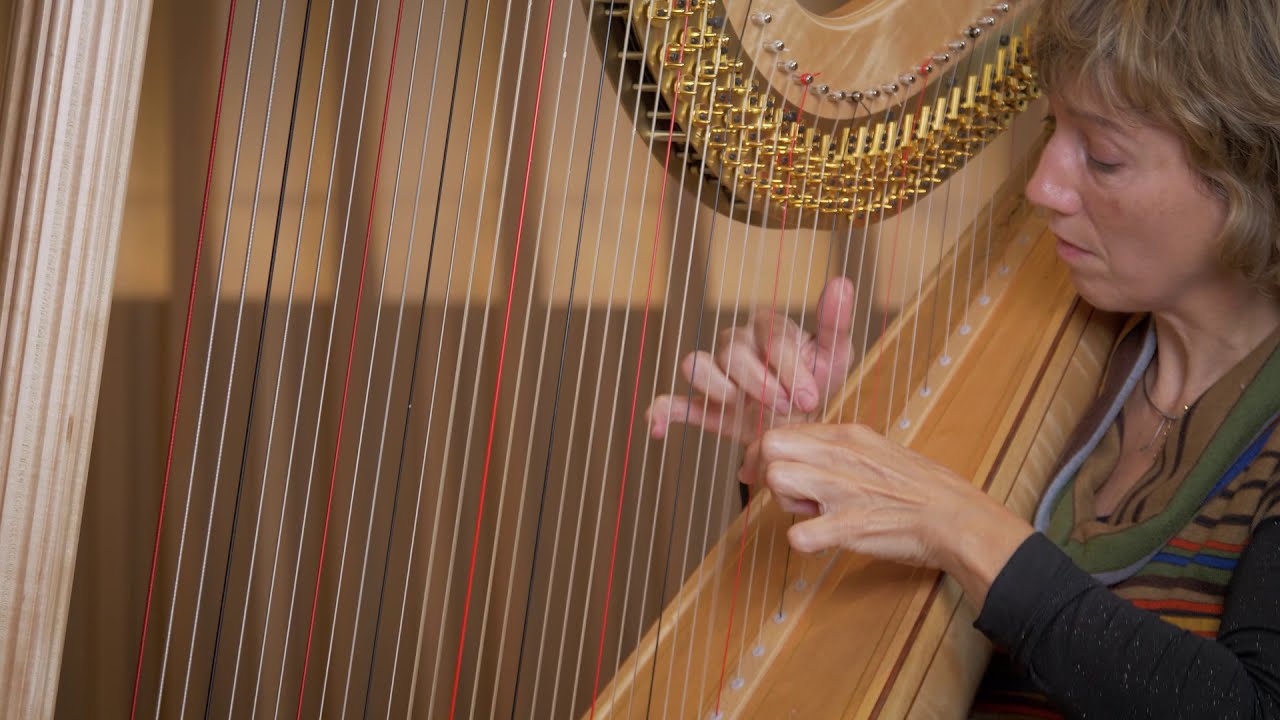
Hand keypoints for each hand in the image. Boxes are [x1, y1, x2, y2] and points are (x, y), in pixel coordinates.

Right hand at [646, 277, 856, 443]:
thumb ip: (835, 322)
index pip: (769, 338)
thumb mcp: (835, 355)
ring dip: (716, 387)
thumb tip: (842, 281)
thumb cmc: (815, 382)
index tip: (810, 397)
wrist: (801, 423)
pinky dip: (659, 412)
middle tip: (785, 406)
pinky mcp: (701, 404)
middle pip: (732, 352)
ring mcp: (715, 373)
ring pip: (697, 366)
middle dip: (760, 383)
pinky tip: (655, 428)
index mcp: (765, 326)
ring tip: (734, 404)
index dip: (789, 368)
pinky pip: (670, 402)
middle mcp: (734, 343)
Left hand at [741, 422, 1032, 605]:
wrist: (956, 517)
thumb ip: (838, 450)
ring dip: (785, 502)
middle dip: (766, 472)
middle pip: (770, 448)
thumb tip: (803, 454)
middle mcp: (841, 456)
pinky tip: (823, 540)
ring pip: (778, 480)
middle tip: (786, 494)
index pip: (780, 431)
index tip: (757, 471)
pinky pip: (799, 535)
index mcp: (847, 436)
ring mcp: (844, 490)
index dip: (760, 454)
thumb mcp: (876, 451)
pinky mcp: (850, 526)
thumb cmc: (921, 489)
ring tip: (811, 514)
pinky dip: (804, 541)